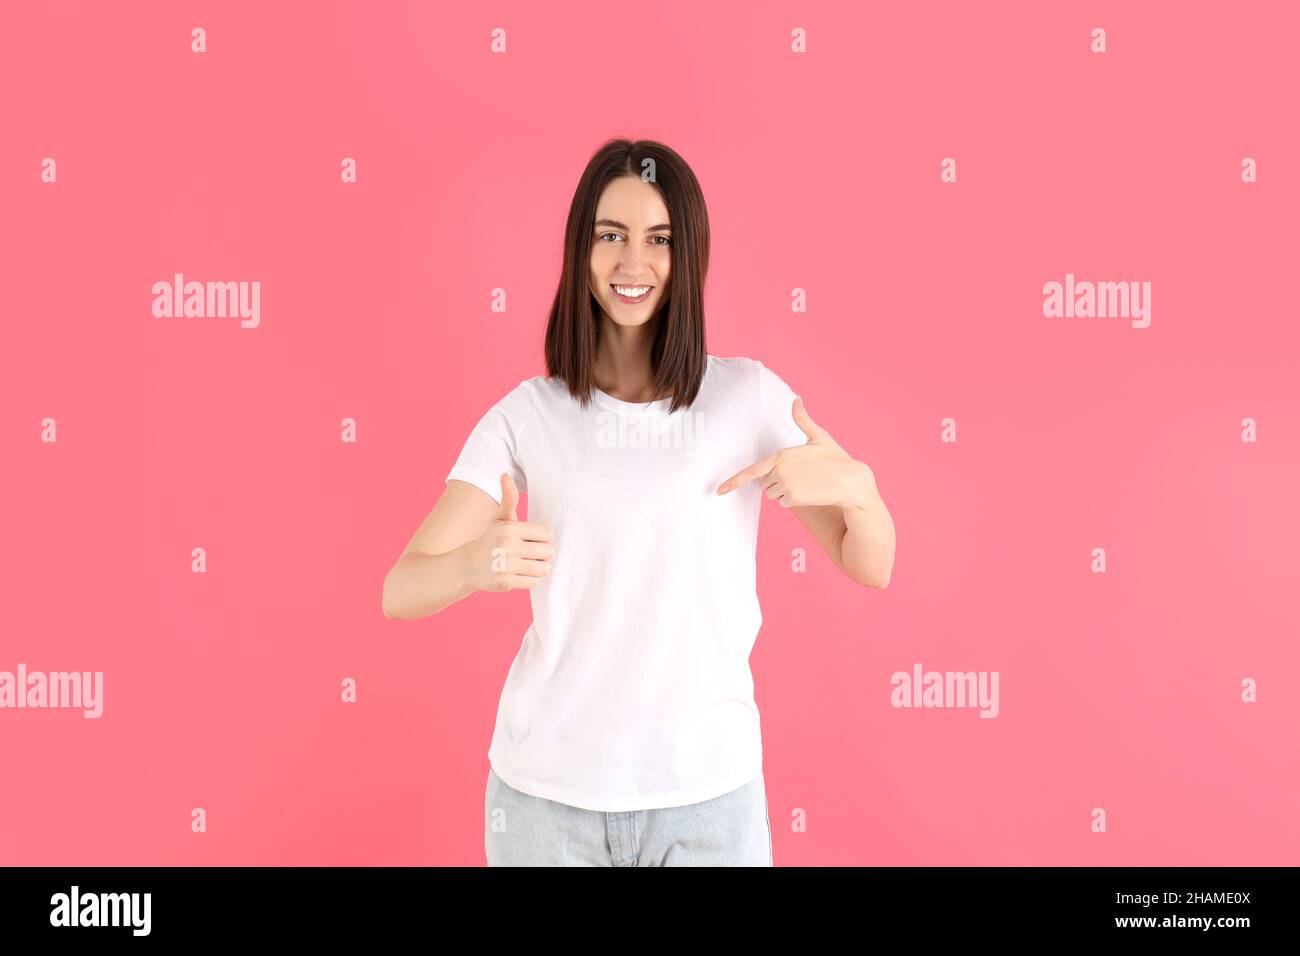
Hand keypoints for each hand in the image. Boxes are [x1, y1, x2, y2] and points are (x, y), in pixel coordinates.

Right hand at [463, 473, 554, 591]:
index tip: (533, 539)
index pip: (547, 534)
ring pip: (544, 568)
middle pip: (548, 552)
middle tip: (531, 553)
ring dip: (539, 567)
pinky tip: (519, 573)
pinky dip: (530, 579)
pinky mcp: (506, 582)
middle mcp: (508, 546)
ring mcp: (507, 565)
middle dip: (543, 553)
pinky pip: (534, 582)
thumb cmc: (490, 539)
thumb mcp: (500, 519)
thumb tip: (504, 474)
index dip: (543, 538)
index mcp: (510, 528)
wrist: (467, 565)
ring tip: (526, 563)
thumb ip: (508, 498)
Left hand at [716, 396, 869, 508]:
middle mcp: (779, 469)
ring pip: (773, 494)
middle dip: (778, 480)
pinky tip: (809, 492)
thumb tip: (796, 398)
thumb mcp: (819, 437)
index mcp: (781, 454)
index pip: (752, 471)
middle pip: (765, 482)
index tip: (719, 490)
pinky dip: (794, 500)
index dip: (733, 481)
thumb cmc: (836, 459)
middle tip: (800, 475)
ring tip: (806, 483)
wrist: (851, 481)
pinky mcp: (793, 498)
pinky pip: (784, 503)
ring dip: (785, 491)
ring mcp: (785, 485)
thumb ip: (803, 420)